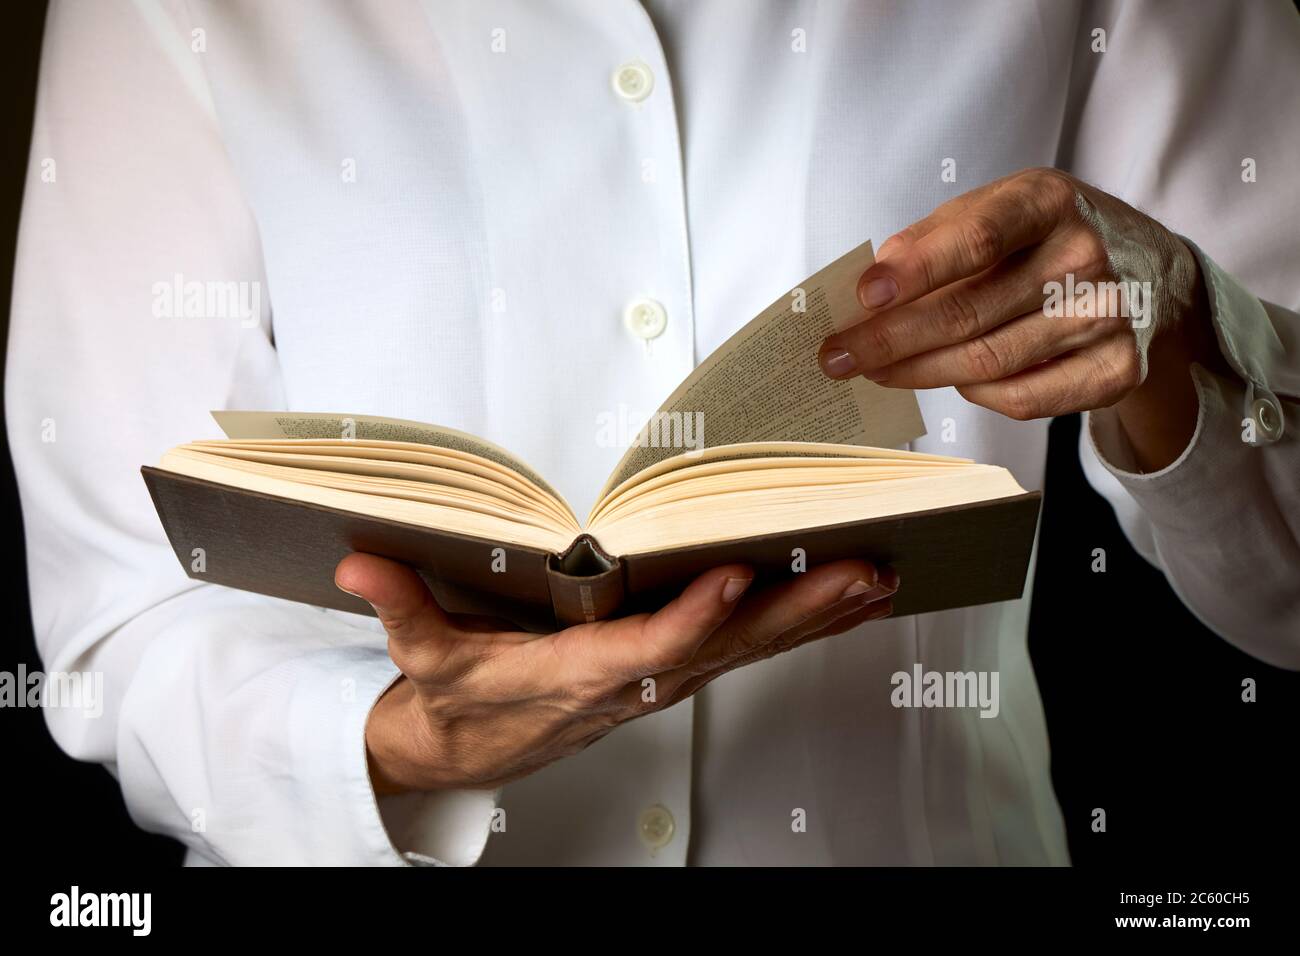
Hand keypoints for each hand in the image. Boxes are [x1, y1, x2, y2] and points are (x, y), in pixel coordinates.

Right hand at [337, 554, 896, 793]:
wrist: (471, 749)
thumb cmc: (458, 700)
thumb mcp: (422, 661)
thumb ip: (399, 611)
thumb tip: (360, 565)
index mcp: (579, 674)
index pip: (647, 649)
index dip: (694, 617)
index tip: (741, 574)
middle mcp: (636, 681)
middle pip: (729, 648)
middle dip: (800, 613)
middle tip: (865, 572)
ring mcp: (661, 680)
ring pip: (752, 649)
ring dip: (819, 617)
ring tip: (882, 578)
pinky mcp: (671, 672)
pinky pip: (747, 648)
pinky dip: (803, 625)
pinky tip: (848, 602)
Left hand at [819, 167, 1221, 467]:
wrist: (1150, 273)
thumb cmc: (1047, 239)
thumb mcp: (999, 208)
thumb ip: (936, 236)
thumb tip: (875, 283)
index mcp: (1049, 201)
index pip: (977, 238)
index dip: (916, 271)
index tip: (864, 297)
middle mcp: (1085, 256)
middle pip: (967, 313)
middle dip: (889, 340)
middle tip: (837, 356)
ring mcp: (1107, 317)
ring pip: (986, 364)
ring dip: (916, 373)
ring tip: (874, 371)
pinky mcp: (1116, 370)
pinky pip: (1022, 399)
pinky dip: (974, 395)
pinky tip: (946, 379)